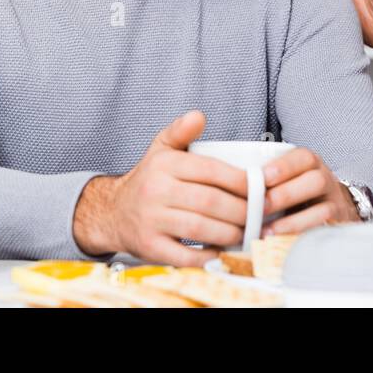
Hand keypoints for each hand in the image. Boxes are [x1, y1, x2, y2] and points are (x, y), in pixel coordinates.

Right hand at [74, 111, 251, 267]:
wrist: (112, 212)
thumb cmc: (148, 180)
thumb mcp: (160, 149)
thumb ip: (181, 131)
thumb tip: (198, 116)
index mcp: (164, 165)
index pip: (211, 170)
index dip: (240, 181)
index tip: (259, 188)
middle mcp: (155, 191)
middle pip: (210, 202)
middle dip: (241, 210)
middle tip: (258, 214)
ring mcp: (151, 220)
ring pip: (200, 229)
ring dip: (229, 234)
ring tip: (245, 232)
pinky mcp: (149, 246)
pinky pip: (185, 256)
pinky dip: (207, 256)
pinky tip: (220, 250)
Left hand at [262, 146, 361, 234]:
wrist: (329, 210)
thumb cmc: (294, 193)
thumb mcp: (284, 177)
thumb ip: (263, 178)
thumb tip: (227, 184)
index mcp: (310, 164)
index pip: (303, 158)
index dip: (284, 167)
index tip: (262, 177)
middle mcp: (326, 180)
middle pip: (316, 181)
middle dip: (286, 194)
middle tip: (262, 206)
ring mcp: (334, 205)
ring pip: (323, 209)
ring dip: (293, 221)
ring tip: (267, 231)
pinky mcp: (336, 228)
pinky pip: (323, 234)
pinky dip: (301, 238)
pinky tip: (280, 243)